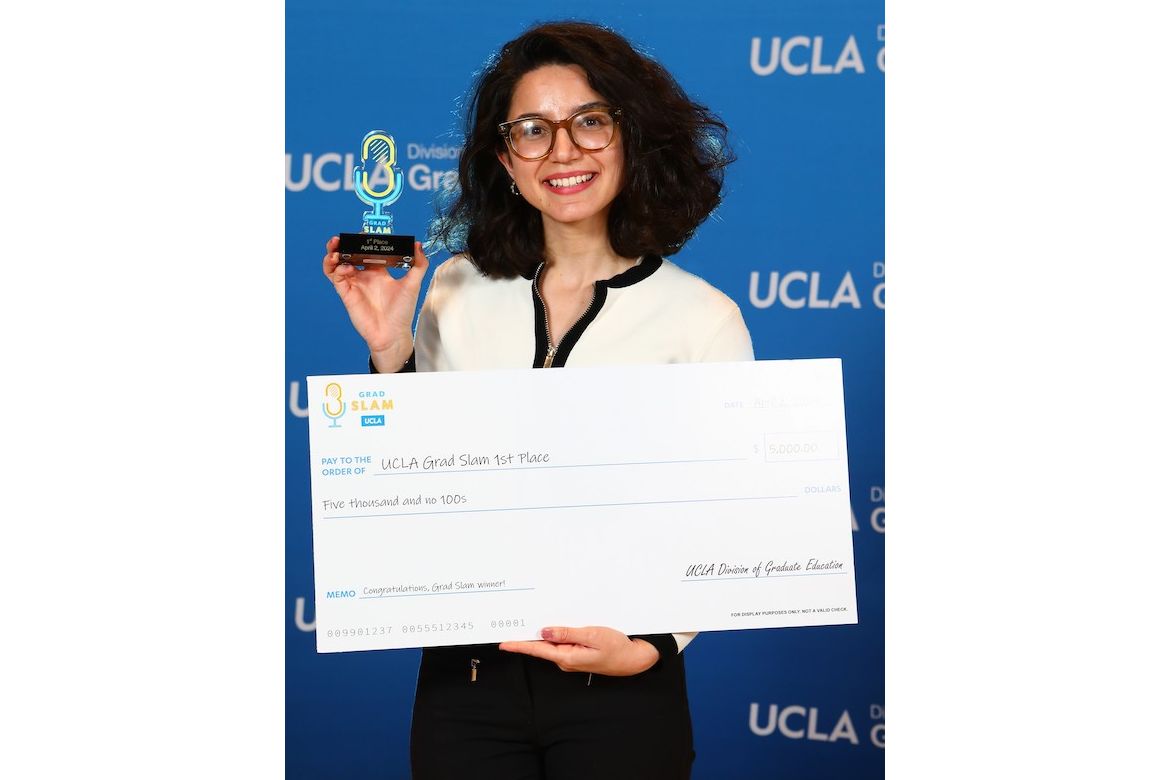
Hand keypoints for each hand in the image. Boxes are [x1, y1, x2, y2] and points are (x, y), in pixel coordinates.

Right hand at [322, 237, 429, 370]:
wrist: (392, 334)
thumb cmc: (402, 312)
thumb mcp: (413, 284)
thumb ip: (418, 264)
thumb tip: (419, 245)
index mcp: (378, 271)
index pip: (367, 250)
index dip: (363, 241)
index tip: (365, 234)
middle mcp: (364, 275)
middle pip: (348, 254)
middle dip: (343, 243)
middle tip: (344, 237)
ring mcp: (354, 284)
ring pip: (337, 264)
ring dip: (333, 253)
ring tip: (336, 246)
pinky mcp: (346, 293)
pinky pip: (336, 277)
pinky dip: (336, 269)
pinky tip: (345, 267)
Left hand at [499, 626, 659, 676]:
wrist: (634, 660)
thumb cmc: (617, 649)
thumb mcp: (593, 636)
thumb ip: (567, 633)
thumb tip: (544, 631)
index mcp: (567, 657)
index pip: (537, 650)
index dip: (519, 645)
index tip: (503, 643)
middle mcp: (566, 660)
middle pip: (541, 647)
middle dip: (526, 637)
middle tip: (510, 626)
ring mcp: (571, 658)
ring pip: (551, 644)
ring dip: (541, 634)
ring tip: (527, 622)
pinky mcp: (578, 653)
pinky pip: (562, 643)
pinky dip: (555, 634)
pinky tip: (553, 626)